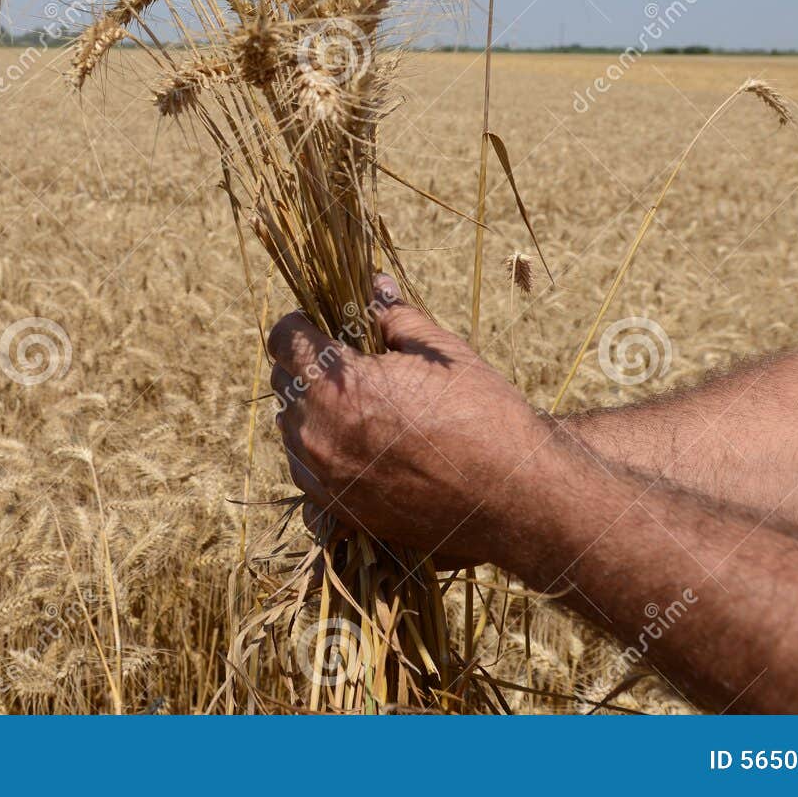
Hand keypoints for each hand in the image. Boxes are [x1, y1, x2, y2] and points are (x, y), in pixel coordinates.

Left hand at [267, 274, 549, 563]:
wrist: (514, 496)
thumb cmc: (483, 415)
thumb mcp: (440, 352)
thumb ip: (395, 317)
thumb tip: (374, 286)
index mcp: (340, 386)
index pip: (285, 340)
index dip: (300, 323)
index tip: (320, 322)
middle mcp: (320, 434)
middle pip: (283, 383)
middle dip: (307, 364)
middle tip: (345, 359)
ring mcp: (326, 478)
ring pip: (290, 429)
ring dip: (310, 408)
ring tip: (355, 401)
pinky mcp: (341, 510)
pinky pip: (305, 471)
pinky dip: (319, 451)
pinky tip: (356, 442)